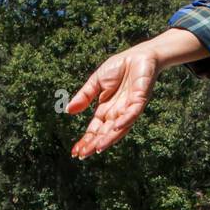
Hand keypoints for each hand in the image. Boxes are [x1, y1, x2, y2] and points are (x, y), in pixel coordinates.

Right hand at [67, 29, 208, 159]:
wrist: (140, 54)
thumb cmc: (120, 67)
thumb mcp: (96, 81)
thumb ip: (84, 96)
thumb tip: (68, 110)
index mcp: (106, 109)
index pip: (94, 129)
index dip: (86, 140)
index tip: (75, 152)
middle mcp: (117, 113)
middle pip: (104, 132)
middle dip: (94, 143)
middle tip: (83, 155)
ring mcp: (129, 108)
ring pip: (119, 128)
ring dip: (109, 138)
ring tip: (97, 148)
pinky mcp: (140, 99)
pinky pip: (133, 112)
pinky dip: (125, 120)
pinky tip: (116, 127)